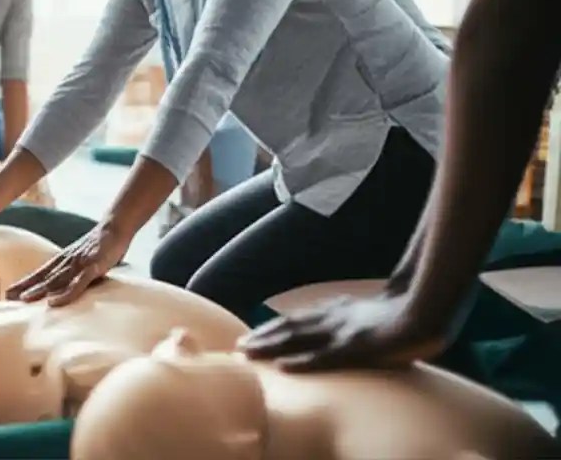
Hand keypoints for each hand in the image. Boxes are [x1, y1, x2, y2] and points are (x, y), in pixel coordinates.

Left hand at [6, 221, 133, 305]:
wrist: (115, 228)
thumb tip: (62, 287)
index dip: (24, 283)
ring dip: (39, 291)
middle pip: (42, 278)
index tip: (8, 293)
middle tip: (6, 299)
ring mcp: (78, 264)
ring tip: (23, 300)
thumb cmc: (99, 247)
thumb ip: (72, 272)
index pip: (39, 273)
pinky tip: (54, 303)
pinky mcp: (92, 268)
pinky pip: (76, 284)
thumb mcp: (82, 260)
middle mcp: (66, 262)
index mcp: (62, 260)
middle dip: (24, 288)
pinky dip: (65, 294)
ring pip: (55, 281)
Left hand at [239, 292, 448, 371]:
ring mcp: (345, 331)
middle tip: (239, 344)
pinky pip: (324, 356)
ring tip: (246, 352)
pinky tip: (282, 368)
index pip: (302, 318)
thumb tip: (361, 328)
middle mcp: (337, 317)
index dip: (277, 326)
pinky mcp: (358, 346)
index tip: (255, 332)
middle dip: (264, 335)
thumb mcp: (380, 311)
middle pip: (291, 326)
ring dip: (270, 345)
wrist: (433, 304)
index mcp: (343, 309)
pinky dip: (301, 362)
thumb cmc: (413, 309)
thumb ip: (364, 318)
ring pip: (298, 339)